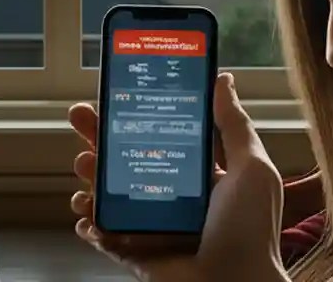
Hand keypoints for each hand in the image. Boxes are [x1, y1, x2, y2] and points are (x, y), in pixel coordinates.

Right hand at [68, 73, 288, 281]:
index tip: (114, 94)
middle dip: (98, 138)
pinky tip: (84, 214)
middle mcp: (171, 197)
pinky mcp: (135, 252)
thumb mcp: (251, 168)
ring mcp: (150, 225)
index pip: (159, 136)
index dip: (134, 115)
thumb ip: (234, 124)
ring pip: (108, 195)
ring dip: (89, 179)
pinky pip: (103, 236)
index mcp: (197, 175)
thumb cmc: (251, 230)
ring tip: (84, 168)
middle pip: (125, 160)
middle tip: (80, 118)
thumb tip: (223, 79)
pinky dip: (89, 225)